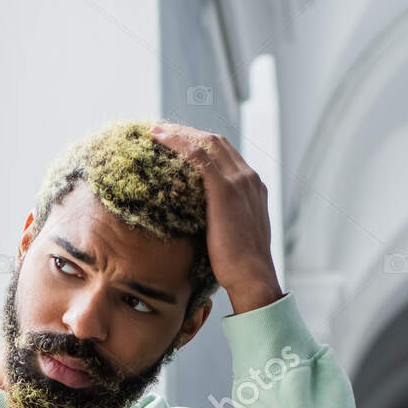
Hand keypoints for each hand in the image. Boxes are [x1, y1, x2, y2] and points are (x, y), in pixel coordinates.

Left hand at [149, 122, 280, 313]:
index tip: (177, 144)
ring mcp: (238, 181)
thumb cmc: (239, 266)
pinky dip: (177, 142)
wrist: (253, 277)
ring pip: (206, 143)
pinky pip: (198, 155)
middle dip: (187, 133)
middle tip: (161, 131)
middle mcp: (248, 178)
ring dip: (178, 133)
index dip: (199, 144)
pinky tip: (158, 137)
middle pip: (215, 142)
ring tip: (155, 130)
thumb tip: (200, 222)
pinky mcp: (224, 190)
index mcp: (252, 186)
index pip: (224, 154)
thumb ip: (223, 220)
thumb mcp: (234, 234)